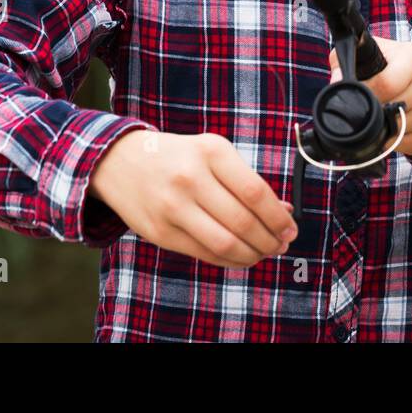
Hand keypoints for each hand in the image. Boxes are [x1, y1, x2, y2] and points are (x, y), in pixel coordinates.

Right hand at [88, 130, 297, 268]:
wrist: (120, 161)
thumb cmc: (179, 157)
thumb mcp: (213, 153)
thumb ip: (246, 181)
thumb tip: (283, 212)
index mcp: (211, 152)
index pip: (255, 192)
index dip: (278, 217)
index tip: (290, 228)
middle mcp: (191, 178)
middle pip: (243, 221)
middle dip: (270, 240)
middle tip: (282, 244)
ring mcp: (173, 208)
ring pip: (225, 243)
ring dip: (253, 255)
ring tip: (265, 253)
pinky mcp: (161, 233)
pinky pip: (205, 254)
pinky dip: (230, 260)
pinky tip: (242, 256)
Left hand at [328, 35, 411, 157]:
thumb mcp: (390, 52)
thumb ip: (356, 59)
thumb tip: (336, 83)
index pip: (383, 84)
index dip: (362, 93)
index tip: (352, 95)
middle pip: (385, 110)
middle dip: (369, 111)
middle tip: (364, 107)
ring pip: (391, 131)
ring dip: (379, 128)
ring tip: (380, 115)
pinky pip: (400, 146)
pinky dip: (390, 140)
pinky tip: (393, 127)